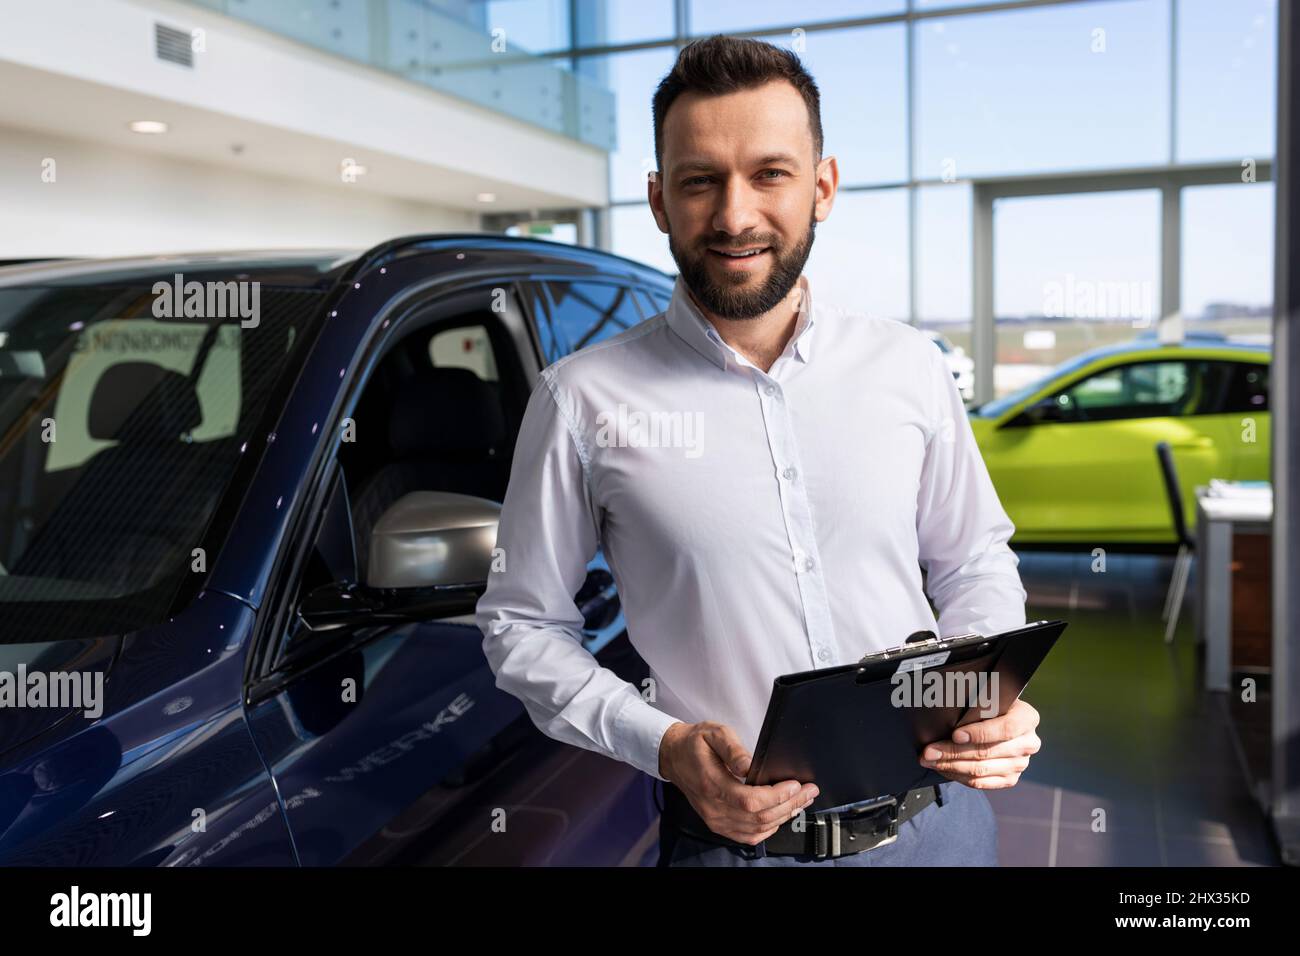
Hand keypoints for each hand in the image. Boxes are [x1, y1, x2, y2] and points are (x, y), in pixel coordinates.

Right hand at [659, 720, 818, 844]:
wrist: (674, 756)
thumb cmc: (694, 744)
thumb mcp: (714, 734)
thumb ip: (733, 749)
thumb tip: (750, 765)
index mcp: (711, 784)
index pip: (750, 801)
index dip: (777, 796)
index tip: (795, 785)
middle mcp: (713, 807)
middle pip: (759, 817)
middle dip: (790, 805)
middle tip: (809, 792)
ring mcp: (715, 819)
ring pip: (757, 829)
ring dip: (783, 817)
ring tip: (801, 802)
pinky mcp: (718, 824)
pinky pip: (747, 836)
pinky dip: (768, 829)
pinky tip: (780, 815)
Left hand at [917, 698, 1040, 789]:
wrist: (1001, 720)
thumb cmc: (991, 705)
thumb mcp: (989, 697)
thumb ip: (978, 702)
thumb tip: (947, 708)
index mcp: (1027, 718)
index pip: (1006, 728)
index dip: (980, 733)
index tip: (955, 734)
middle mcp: (1028, 743)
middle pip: (987, 752)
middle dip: (953, 752)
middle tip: (929, 751)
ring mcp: (1020, 764)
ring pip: (980, 770)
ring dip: (950, 766)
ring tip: (929, 760)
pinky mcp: (1009, 779)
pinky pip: (981, 782)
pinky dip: (958, 776)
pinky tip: (942, 769)